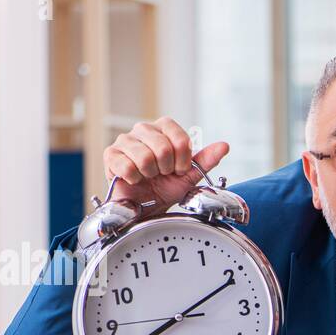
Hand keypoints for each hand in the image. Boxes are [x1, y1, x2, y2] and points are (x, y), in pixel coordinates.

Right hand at [103, 116, 229, 216]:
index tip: (179, 169)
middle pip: (163, 147)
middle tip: (162, 174)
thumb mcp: (189, 175)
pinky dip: (135, 178)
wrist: (145, 206)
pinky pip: (128, 166)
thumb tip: (224, 146)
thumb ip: (206, 160)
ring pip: (145, 157)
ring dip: (150, 174)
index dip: (183, 159)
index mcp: (164, 128)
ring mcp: (125, 140)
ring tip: (148, 176)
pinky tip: (134, 179)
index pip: (180, 137)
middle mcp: (144, 129)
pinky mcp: (111, 154)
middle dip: (166, 168)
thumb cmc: (165, 187)